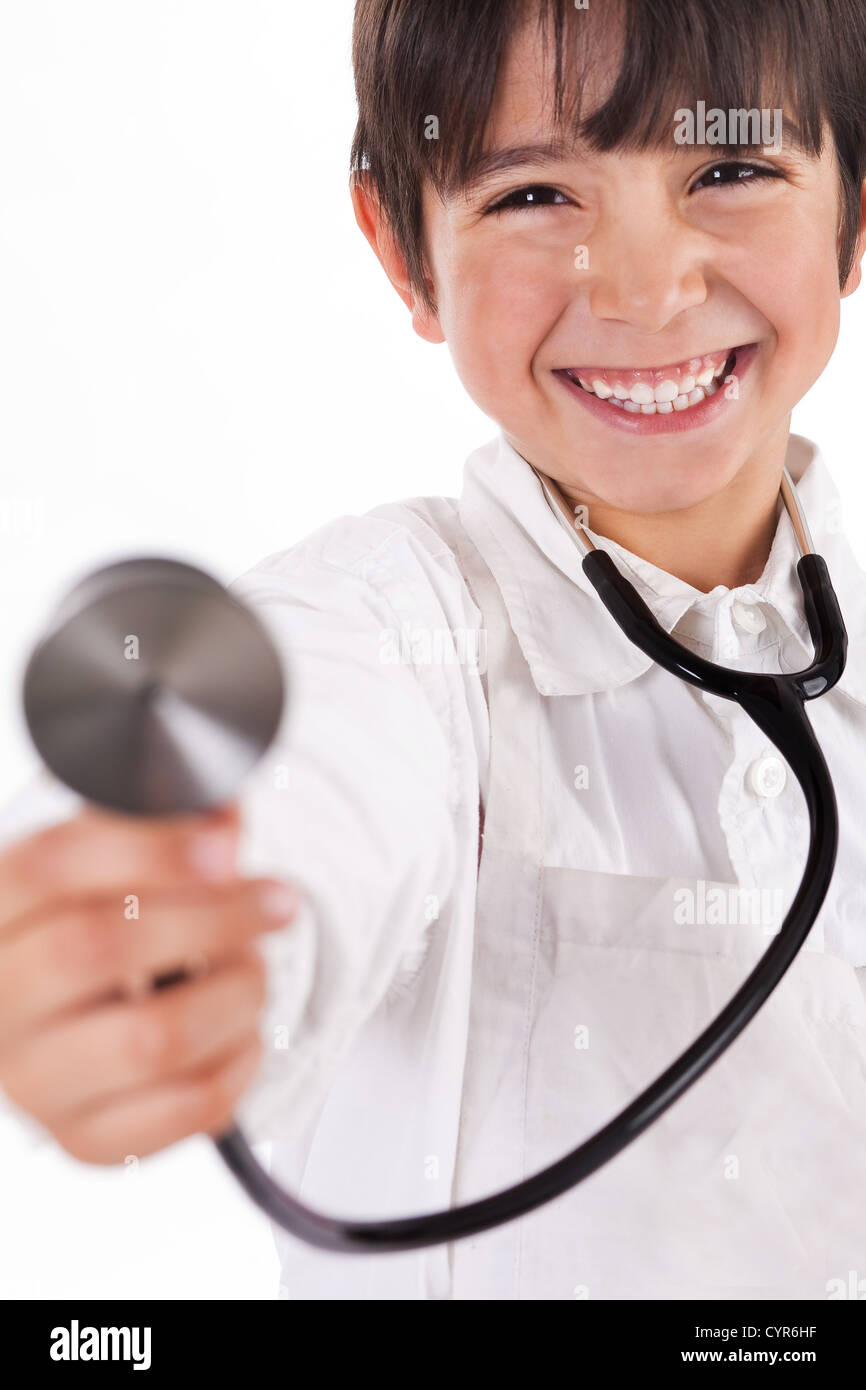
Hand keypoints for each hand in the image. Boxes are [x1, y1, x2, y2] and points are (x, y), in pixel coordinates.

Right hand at [0, 801, 298, 1162]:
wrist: (69, 1025)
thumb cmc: (99, 926)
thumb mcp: (115, 864)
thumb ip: (164, 825)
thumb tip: (223, 808)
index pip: (53, 866)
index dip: (147, 849)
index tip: (227, 844)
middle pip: (102, 946)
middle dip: (211, 917)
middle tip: (276, 901)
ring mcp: (35, 1081)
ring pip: (153, 1037)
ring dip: (234, 993)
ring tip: (255, 970)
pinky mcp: (87, 1139)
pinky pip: (186, 1109)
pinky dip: (239, 1062)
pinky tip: (243, 1032)